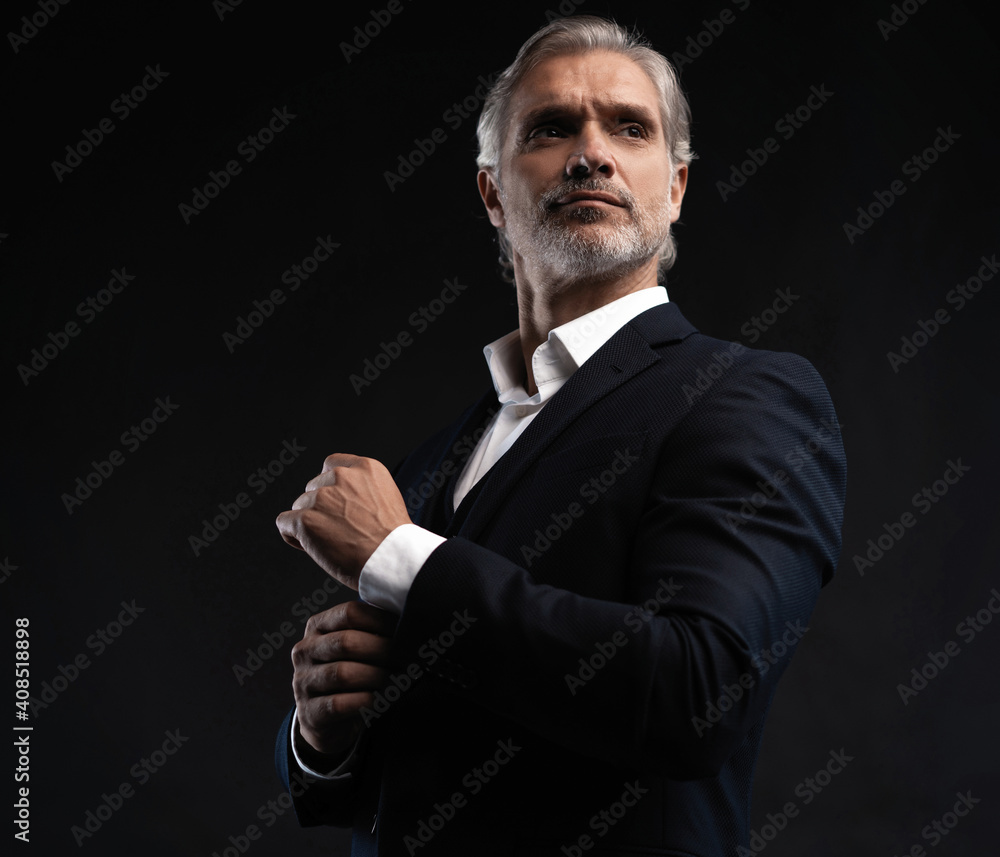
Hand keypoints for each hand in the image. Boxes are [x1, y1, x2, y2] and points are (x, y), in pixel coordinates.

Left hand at [275, 454, 410, 589]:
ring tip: (331, 543)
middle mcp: (342, 477)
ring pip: (299, 507)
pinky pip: (284, 523)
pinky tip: (311, 547)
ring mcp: (322, 498)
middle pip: (313, 488)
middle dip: (320, 508)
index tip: (339, 506)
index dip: (330, 487)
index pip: (331, 465)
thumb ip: (362, 490)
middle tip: (339, 531)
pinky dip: (293, 536)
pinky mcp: (305, 520)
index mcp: (366, 468)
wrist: (392, 561)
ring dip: (309, 524)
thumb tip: (339, 499)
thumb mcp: (386, 498)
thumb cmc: (392, 541)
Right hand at [292, 600, 397, 760]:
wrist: (326, 720)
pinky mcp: (308, 712)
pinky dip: (365, 700)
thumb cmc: (350, 673)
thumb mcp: (356, 647)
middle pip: (347, 642)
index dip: (382, 619)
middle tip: (409, 657)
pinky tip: (382, 699)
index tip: (407, 628)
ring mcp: (302, 681)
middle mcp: (305, 650)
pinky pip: (339, 704)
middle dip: (384, 649)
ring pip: (343, 673)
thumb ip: (373, 629)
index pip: (350, 612)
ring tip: (399, 678)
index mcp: (318, 626)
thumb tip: (409, 617)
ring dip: (377, 676)